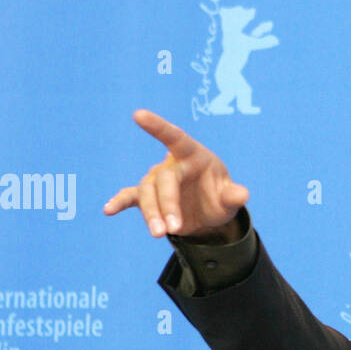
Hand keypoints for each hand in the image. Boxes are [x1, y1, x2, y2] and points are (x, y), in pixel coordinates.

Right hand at [102, 109, 249, 239]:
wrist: (208, 213)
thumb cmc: (220, 196)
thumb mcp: (229, 198)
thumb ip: (233, 196)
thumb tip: (242, 195)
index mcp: (193, 155)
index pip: (175, 138)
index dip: (158, 127)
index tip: (138, 115)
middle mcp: (172, 165)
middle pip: (163, 181)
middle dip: (166, 204)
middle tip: (173, 228)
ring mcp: (158, 180)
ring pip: (147, 193)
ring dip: (152, 213)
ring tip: (160, 234)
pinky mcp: (148, 197)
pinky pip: (130, 197)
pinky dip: (119, 202)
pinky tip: (108, 210)